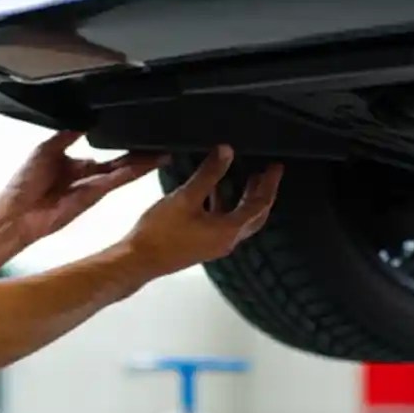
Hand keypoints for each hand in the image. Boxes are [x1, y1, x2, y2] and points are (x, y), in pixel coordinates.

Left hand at [0, 131, 167, 245]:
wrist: (18, 210)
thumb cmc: (26, 183)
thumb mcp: (46, 148)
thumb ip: (67, 135)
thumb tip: (83, 121)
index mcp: (75, 165)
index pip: (103, 153)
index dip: (119, 145)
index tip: (136, 134)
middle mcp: (88, 176)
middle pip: (120, 163)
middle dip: (139, 156)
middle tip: (161, 146)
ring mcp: (93, 187)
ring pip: (123, 172)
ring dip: (143, 164)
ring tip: (164, 155)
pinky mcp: (93, 196)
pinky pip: (115, 181)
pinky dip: (130, 173)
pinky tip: (145, 166)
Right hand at [123, 145, 282, 276]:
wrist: (138, 260)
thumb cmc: (160, 234)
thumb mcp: (186, 197)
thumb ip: (208, 174)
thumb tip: (226, 152)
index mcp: (228, 231)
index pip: (259, 205)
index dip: (270, 184)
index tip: (275, 167)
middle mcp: (226, 240)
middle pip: (253, 214)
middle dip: (261, 192)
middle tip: (266, 172)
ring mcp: (214, 244)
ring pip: (237, 218)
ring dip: (242, 198)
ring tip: (244, 176)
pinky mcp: (201, 244)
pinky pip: (222, 222)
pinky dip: (224, 205)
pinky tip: (211, 191)